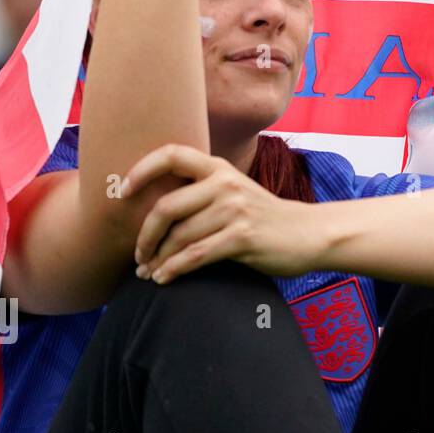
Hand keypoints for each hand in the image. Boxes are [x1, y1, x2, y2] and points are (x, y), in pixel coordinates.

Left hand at [120, 143, 322, 283]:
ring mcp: (235, 210)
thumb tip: (154, 210)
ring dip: (157, 260)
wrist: (309, 234)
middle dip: (144, 236)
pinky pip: (194, 256)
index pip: (172, 154)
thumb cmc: (265, 218)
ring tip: (148, 273)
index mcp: (220, 168)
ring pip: (178, 237)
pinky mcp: (242, 237)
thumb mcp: (235, 193)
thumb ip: (203, 193)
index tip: (124, 193)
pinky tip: (164, 279)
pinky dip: (173, 270)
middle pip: (166, 207)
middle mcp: (225, 184)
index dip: (141, 170)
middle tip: (138, 255)